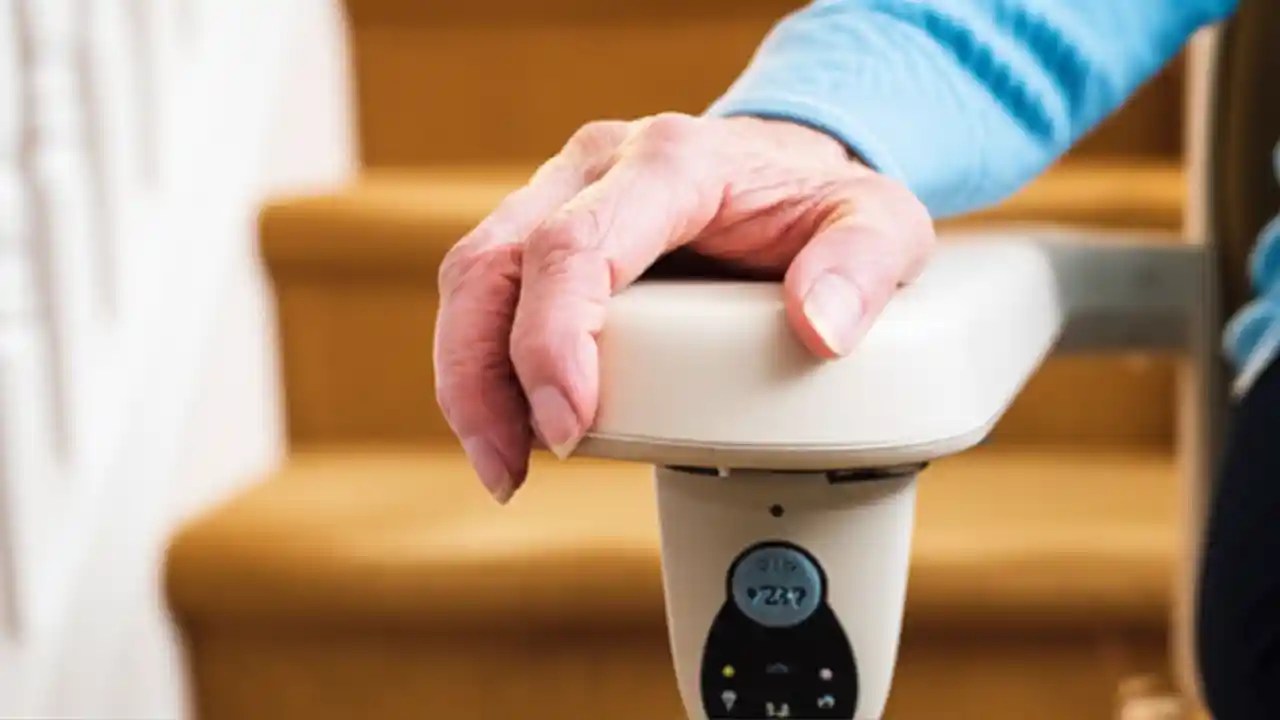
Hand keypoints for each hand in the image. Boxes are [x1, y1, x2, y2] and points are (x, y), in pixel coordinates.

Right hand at [434, 113, 934, 501]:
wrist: (788, 166)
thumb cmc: (821, 203)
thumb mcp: (880, 223)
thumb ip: (860, 267)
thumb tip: (818, 331)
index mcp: (670, 163)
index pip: (576, 245)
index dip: (553, 339)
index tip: (568, 425)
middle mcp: (597, 168)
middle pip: (494, 262)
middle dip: (482, 375)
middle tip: (511, 467)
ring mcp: (561, 195)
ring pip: (473, 276)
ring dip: (469, 380)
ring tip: (504, 465)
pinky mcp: (545, 231)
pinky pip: (489, 292)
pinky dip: (484, 365)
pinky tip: (511, 429)